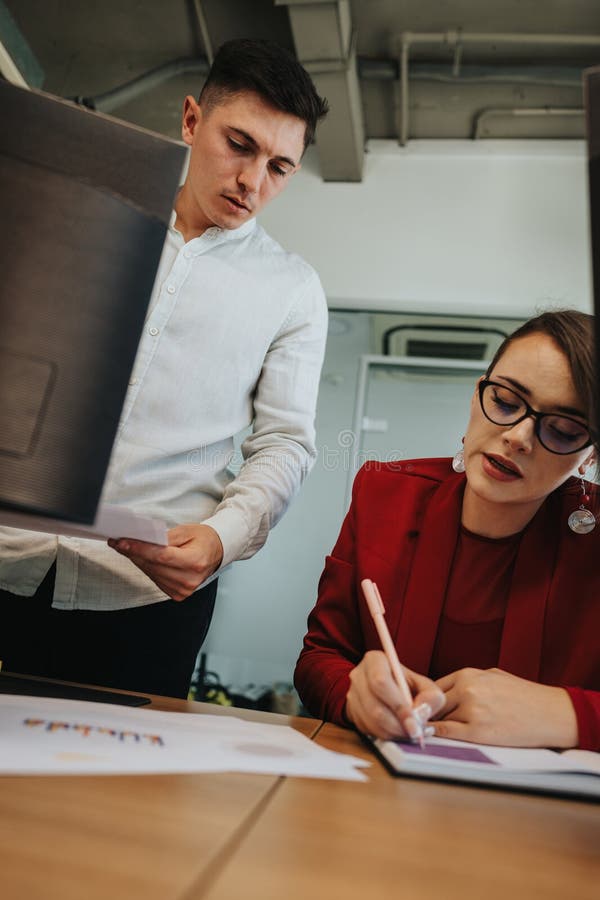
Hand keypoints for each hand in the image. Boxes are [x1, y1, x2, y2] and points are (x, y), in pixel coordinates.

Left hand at [108, 524, 223, 600]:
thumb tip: (142, 540)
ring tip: (126, 547)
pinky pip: (155, 579)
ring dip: (138, 560)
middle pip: (153, 566)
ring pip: (151, 573)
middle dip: (134, 553)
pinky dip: (147, 568)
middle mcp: (189, 579)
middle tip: (119, 542)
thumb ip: (164, 537)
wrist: (216, 552)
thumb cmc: (203, 539)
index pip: (161, 556)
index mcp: (195, 562)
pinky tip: (141, 557)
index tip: (123, 542)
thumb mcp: (186, 531)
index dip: (140, 549)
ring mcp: (184, 589)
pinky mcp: (178, 594)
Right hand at [345, 650, 444, 740]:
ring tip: (409, 733)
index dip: (398, 705)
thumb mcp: (423, 684)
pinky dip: (385, 736)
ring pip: (370, 721)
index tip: (415, 721)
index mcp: (374, 660)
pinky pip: (367, 730)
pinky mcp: (352, 713)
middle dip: (397, 724)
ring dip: (392, 732)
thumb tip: (423, 712)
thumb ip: (431, 696)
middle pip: (374, 706)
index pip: (380, 682)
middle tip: (415, 732)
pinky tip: (397, 732)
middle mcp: (358, 676)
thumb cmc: (407, 685)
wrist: (387, 690)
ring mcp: (352, 695)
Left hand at [433, 667, 578, 747]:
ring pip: (440, 718)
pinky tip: (432, 736)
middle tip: (422, 722)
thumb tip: (446, 692)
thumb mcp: (493, 676)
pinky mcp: (477, 731)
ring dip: (436, 725)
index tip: (424, 708)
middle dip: (429, 713)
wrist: (550, 713)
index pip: (434, 686)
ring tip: (432, 730)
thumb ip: (468, 682)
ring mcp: (471, 710)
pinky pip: (446, 732)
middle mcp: (467, 689)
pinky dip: (437, 734)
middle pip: (433, 703)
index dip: (428, 699)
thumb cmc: (524, 695)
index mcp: (469, 674)